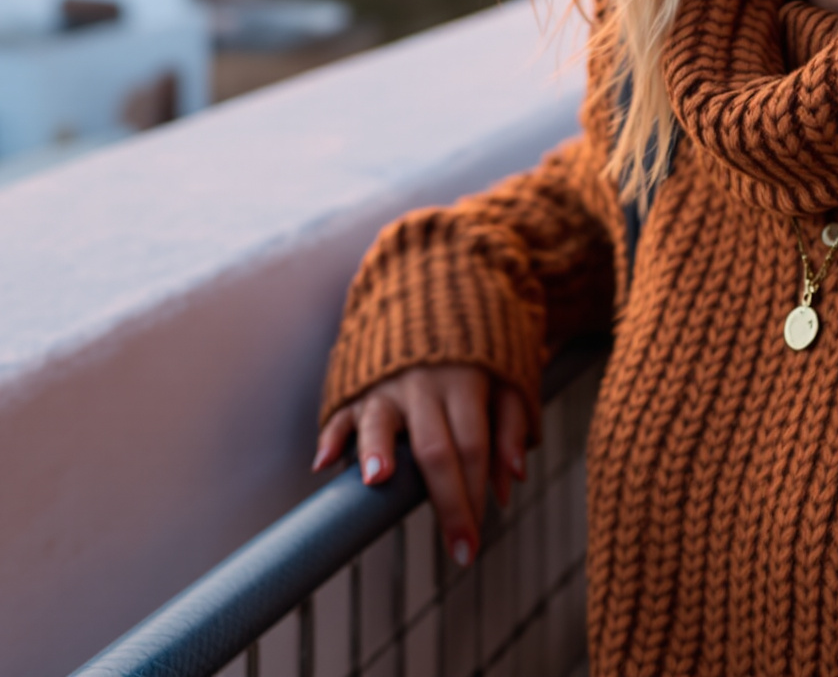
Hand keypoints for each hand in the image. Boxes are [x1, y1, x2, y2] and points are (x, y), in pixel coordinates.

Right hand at [313, 363, 529, 568]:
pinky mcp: (357, 385)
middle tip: (458, 549)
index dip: (477, 496)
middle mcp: (425, 383)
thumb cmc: (476, 347)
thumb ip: (513, 423)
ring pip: (382, 420)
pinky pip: (341, 412)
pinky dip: (331, 436)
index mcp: (466, 380)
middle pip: (436, 449)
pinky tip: (324, 463)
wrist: (432, 288)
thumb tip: (513, 480)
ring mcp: (387, 383)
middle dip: (449, 503)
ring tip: (377, 480)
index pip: (473, 447)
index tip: (476, 541)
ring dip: (378, 449)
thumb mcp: (509, 374)